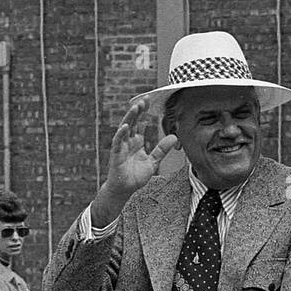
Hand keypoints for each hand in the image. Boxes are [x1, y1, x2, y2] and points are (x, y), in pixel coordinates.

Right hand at [94, 101, 179, 222]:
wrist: (124, 190)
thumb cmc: (135, 177)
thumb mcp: (153, 162)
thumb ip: (161, 150)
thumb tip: (174, 137)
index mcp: (136, 142)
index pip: (139, 123)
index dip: (143, 112)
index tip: (149, 101)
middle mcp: (128, 142)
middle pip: (132, 122)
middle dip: (137, 111)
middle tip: (144, 100)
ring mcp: (121, 147)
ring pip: (124, 128)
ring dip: (129, 118)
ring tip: (135, 107)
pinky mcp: (116, 155)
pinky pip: (118, 142)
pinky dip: (121, 134)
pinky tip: (125, 126)